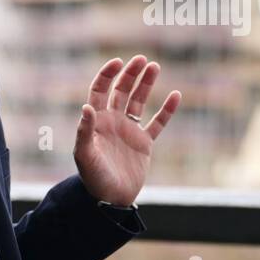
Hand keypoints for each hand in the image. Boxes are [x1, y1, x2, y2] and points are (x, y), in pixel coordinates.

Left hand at [74, 54, 180, 206]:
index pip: (100, 90)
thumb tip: (87, 107)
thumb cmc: (93, 178)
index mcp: (97, 121)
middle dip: (130, 74)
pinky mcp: (144, 143)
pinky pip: (157, 123)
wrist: (110, 200)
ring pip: (139, 102)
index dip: (107, 75)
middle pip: (121, 91)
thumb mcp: (84, 155)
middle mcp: (112, 122)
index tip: (118, 62)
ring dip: (146, 84)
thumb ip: (85, 132)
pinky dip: (167, 110)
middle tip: (141, 59)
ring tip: (155, 66)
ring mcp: (129, 131)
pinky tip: (175, 95)